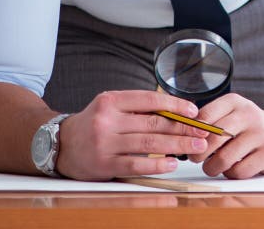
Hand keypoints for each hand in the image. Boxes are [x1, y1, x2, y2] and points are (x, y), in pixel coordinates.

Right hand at [55, 90, 210, 180]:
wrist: (60, 144)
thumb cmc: (93, 123)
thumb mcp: (111, 106)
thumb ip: (137, 108)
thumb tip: (174, 113)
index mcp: (112, 100)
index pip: (151, 99)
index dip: (175, 105)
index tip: (194, 112)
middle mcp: (108, 120)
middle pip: (154, 122)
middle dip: (182, 127)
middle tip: (202, 132)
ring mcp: (106, 143)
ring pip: (149, 143)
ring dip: (176, 145)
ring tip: (195, 146)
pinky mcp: (104, 164)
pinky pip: (136, 164)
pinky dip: (156, 165)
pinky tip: (171, 164)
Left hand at [188, 93, 263, 178]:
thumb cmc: (246, 125)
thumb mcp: (230, 112)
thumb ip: (209, 120)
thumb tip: (182, 135)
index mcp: (235, 102)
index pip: (205, 116)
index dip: (192, 132)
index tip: (188, 140)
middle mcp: (249, 115)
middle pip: (213, 139)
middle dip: (198, 153)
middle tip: (195, 157)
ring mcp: (260, 135)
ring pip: (224, 159)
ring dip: (212, 167)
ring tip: (211, 165)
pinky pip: (239, 171)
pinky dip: (230, 173)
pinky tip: (231, 167)